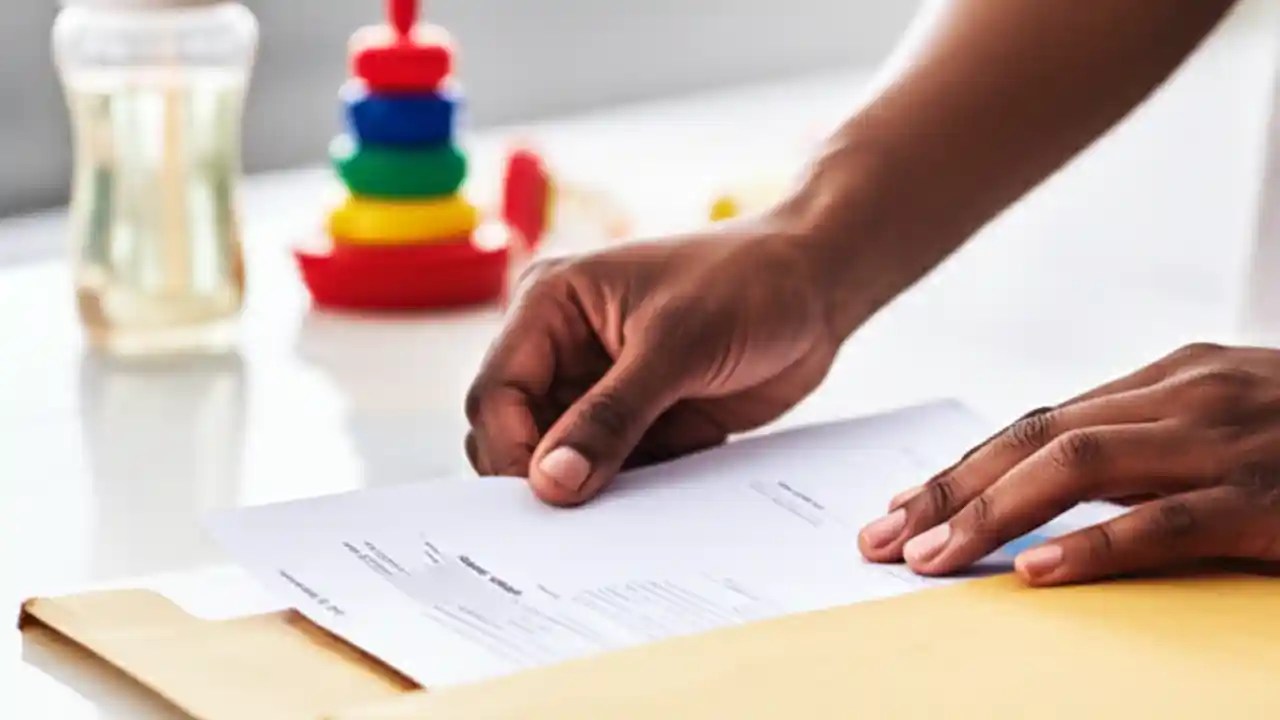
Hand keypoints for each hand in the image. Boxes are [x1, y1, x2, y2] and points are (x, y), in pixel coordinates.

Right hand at [465, 214, 847, 505]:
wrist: (818, 287)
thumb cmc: (747, 283)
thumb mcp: (677, 346)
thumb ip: (612, 416)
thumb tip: (551, 481)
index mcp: (550, 306)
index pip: (497, 392)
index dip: (511, 449)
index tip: (546, 498)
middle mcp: (563, 348)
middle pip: (514, 432)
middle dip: (539, 475)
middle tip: (576, 522)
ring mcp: (599, 388)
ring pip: (560, 459)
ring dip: (584, 491)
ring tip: (618, 522)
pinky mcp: (638, 421)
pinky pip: (610, 471)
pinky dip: (624, 495)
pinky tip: (650, 511)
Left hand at [858, 343, 1279, 585]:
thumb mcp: (1226, 424)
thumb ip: (1148, 449)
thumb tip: (1053, 501)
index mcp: (1171, 378)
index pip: (1039, 422)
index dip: (962, 466)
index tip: (899, 505)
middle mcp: (1187, 395)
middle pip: (1037, 438)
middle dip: (948, 489)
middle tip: (882, 538)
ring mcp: (1229, 440)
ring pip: (1079, 466)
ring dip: (991, 512)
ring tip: (929, 557)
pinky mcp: (1271, 496)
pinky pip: (1166, 521)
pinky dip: (1097, 547)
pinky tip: (1038, 574)